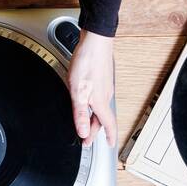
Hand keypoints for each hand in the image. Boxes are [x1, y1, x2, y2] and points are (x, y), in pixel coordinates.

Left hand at [68, 30, 115, 146]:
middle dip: (95, 130)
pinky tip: (87, 101)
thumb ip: (80, 113)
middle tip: (87, 138)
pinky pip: (99, 98)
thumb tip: (82, 131)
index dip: (109, 137)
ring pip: (100, 108)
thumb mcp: (78, 91)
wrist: (95, 40)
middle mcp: (105, 95)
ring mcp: (104, 86)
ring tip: (85, 123)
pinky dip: (94, 106)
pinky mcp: (101, 78)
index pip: (107, 124)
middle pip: (102, 118)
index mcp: (100, 101)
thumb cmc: (87, 62)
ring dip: (94, 118)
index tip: (109, 145)